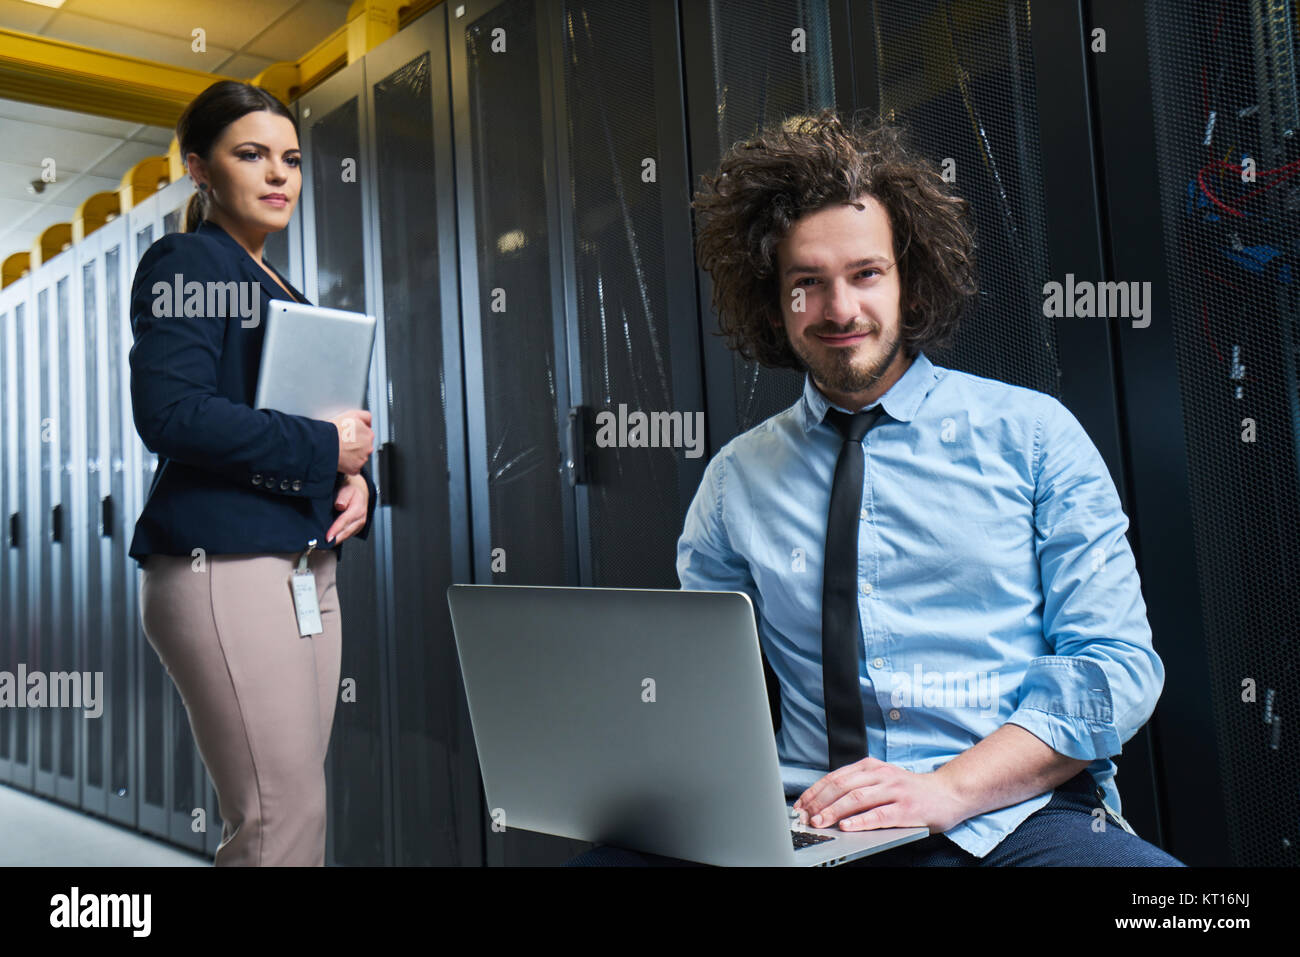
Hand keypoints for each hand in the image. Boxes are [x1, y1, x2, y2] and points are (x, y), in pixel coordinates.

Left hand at [327, 473, 368, 543]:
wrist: (360, 491)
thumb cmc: (352, 490)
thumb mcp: (347, 489)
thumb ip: (343, 497)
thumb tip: (339, 506)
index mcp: (358, 509)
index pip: (344, 521)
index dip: (335, 530)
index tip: (328, 537)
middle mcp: (360, 519)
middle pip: (346, 532)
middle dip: (335, 539)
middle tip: (323, 545)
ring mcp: (359, 525)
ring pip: (346, 535)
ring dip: (336, 540)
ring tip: (324, 545)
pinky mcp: (356, 528)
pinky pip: (347, 535)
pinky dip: (339, 538)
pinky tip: (331, 540)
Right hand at [328, 409, 372, 474]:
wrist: (323, 444)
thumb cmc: (335, 430)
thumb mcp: (352, 415)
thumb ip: (365, 417)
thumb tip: (369, 422)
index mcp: (368, 434)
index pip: (367, 435)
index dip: (357, 435)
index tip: (349, 435)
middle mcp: (368, 447)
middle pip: (364, 447)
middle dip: (356, 446)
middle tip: (344, 443)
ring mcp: (362, 458)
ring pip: (359, 457)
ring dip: (352, 455)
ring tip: (341, 451)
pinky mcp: (355, 468)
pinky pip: (354, 468)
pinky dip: (348, 465)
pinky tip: (341, 459)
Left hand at [792, 756, 970, 833]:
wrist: (947, 793)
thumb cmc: (910, 790)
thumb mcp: (881, 780)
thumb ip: (857, 786)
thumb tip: (823, 802)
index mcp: (871, 766)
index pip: (835, 777)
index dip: (815, 791)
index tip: (800, 805)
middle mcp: (881, 775)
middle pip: (842, 786)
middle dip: (820, 802)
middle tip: (805, 816)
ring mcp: (894, 791)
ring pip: (858, 798)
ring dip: (835, 811)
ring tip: (820, 822)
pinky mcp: (906, 809)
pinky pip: (879, 814)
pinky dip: (861, 821)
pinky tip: (847, 826)